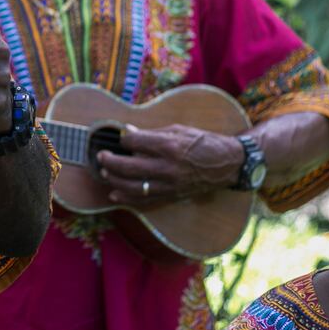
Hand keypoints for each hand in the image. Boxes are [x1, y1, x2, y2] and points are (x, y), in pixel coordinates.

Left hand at [96, 125, 245, 203]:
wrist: (227, 165)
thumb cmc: (204, 142)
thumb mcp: (180, 129)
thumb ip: (152, 133)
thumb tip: (128, 132)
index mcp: (170, 145)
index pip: (135, 142)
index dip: (123, 139)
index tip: (119, 137)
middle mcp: (167, 166)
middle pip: (128, 166)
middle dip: (110, 161)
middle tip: (101, 155)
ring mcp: (169, 184)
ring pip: (133, 186)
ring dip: (114, 180)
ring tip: (104, 172)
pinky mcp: (171, 195)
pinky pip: (144, 200)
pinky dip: (127, 198)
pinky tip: (115, 193)